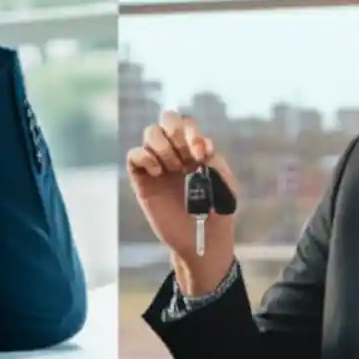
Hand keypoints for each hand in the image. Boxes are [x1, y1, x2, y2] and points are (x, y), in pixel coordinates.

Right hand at [126, 110, 239, 295]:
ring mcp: (157, 164)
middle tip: (185, 157)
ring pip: (150, 132)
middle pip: (166, 118)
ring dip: (163, 146)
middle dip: (175, 131)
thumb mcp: (225, 184)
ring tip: (172, 169)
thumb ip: (215, 162)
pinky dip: (144, 157)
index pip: (187, 123)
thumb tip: (201, 146)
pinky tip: (158, 173)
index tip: (200, 155)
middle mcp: (175, 152)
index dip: (192, 132)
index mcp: (195, 150)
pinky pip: (134, 155)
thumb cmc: (216, 212)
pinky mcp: (142, 180)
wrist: (201, 239)